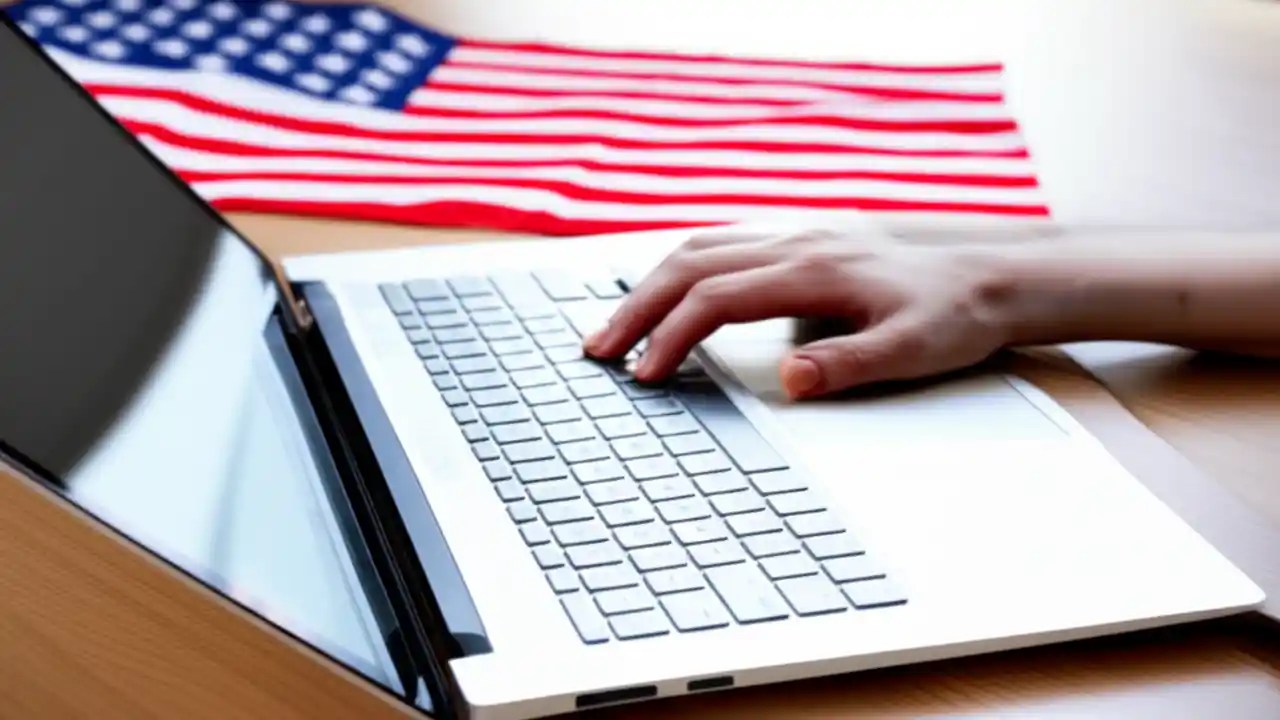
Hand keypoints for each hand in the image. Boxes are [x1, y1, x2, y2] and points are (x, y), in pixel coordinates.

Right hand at [583, 229, 1014, 399]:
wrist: (987, 278)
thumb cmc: (952, 316)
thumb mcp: (913, 350)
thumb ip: (850, 363)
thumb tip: (789, 377)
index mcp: (813, 269)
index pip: (717, 298)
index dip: (672, 336)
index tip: (644, 375)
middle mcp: (794, 243)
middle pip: (690, 265)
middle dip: (637, 308)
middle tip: (597, 350)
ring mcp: (794, 236)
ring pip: (699, 247)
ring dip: (650, 285)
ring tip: (615, 326)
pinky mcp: (798, 241)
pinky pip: (722, 243)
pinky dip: (680, 267)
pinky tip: (667, 291)